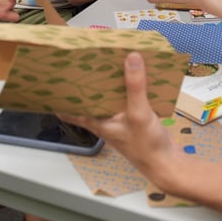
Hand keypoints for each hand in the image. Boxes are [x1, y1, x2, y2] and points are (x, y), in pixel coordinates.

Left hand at [61, 53, 180, 188]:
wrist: (166, 163)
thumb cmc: (146, 147)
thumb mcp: (138, 113)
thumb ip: (135, 86)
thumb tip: (131, 57)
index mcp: (97, 122)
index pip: (70, 109)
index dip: (61, 96)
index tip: (55, 79)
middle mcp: (105, 120)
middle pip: (89, 99)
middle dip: (86, 82)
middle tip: (82, 61)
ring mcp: (119, 119)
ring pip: (108, 97)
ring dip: (107, 82)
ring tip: (106, 61)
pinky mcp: (133, 118)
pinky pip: (125, 99)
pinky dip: (127, 87)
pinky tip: (133, 75)